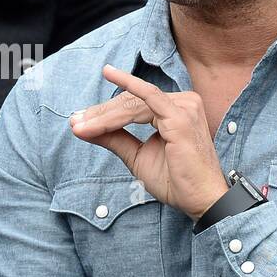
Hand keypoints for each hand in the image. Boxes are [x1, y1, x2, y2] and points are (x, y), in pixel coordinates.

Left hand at [69, 65, 228, 220]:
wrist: (201, 200)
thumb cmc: (175, 180)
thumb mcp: (137, 156)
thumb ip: (114, 138)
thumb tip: (82, 127)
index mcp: (174, 110)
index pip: (132, 106)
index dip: (104, 113)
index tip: (79, 122)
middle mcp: (182, 103)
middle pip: (130, 102)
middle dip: (100, 113)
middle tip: (75, 120)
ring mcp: (183, 107)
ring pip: (133, 104)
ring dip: (104, 115)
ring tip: (81, 124)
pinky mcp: (180, 115)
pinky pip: (148, 98)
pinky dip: (127, 88)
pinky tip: (110, 75)